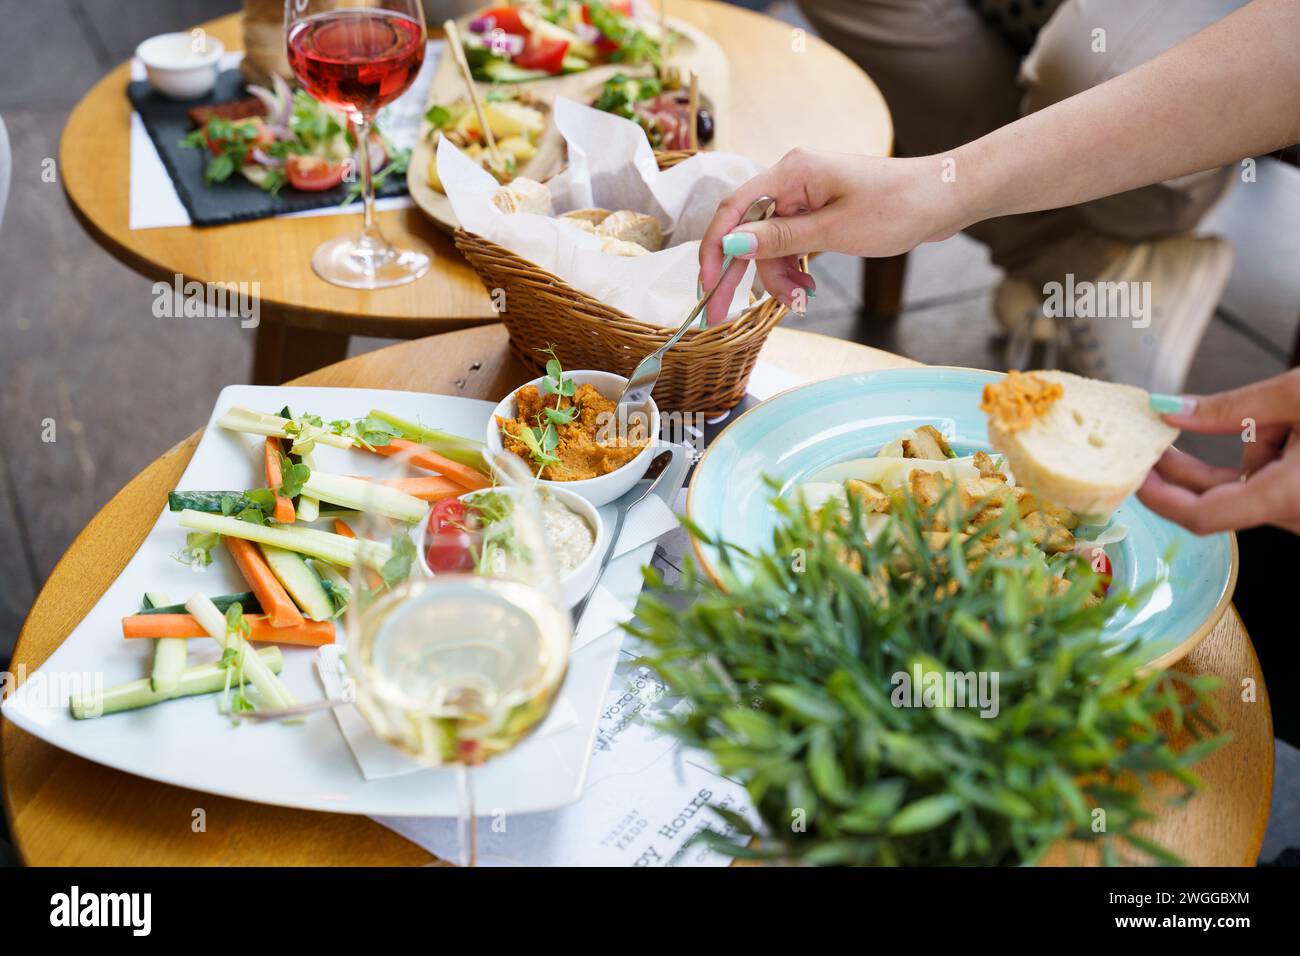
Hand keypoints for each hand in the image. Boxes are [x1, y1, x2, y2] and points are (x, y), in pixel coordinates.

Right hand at [698, 150, 961, 324]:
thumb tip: (731, 246)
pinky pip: (789, 244)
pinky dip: (792, 269)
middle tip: (719, 314)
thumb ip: (780, 239)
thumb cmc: (899, 206)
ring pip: (768, 244)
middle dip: (735, 274)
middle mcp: (791, 180)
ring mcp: (805, 196)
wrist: (944, 198)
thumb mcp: (835, 230)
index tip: (706, 287)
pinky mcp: (818, 211)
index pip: (733, 211)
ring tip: (798, 300)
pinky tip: (805, 288)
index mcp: (791, 173)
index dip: (713, 251)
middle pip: (745, 230)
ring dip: (776, 276)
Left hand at [1138, 370, 1299, 534]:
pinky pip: (1266, 483)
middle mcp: (1297, 513)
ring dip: (1235, 450)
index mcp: (1291, 496)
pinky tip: (1276, 422)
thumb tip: (1168, 411)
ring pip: (1240, 490)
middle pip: (1215, 502)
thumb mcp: (1296, 394)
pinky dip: (1261, 450)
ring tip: (1247, 416)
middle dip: (1180, 470)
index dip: (1158, 496)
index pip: (1202, 515)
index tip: (1132, 473)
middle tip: (1149, 441)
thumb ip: (1230, 407)